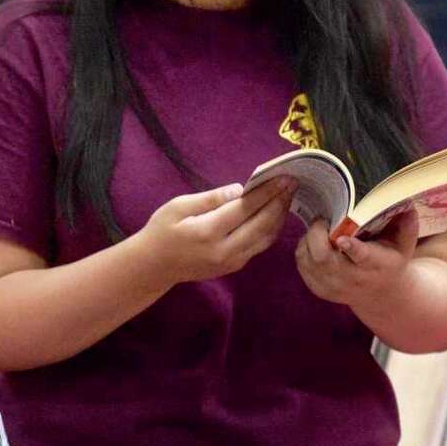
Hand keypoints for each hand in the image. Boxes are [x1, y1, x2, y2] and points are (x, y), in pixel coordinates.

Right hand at [137, 179, 294, 286]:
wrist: (154, 266)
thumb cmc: (162, 231)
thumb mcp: (178, 206)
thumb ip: (210, 199)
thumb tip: (239, 189)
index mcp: (208, 232)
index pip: (245, 209)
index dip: (267, 193)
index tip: (283, 178)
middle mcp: (225, 250)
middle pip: (262, 224)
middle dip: (279, 203)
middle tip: (292, 184)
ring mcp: (231, 261)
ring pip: (265, 238)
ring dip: (279, 217)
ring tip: (287, 197)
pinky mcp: (234, 266)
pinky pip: (259, 246)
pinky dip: (270, 229)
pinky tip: (273, 215)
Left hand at [295, 209, 419, 308]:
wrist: (380, 294)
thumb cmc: (391, 260)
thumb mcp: (404, 244)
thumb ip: (406, 226)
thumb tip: (407, 205)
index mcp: (376, 264)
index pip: (362, 256)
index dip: (352, 248)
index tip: (342, 238)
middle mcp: (353, 278)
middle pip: (324, 258)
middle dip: (317, 234)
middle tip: (322, 220)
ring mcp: (333, 286)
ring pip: (309, 261)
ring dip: (308, 240)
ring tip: (319, 229)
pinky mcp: (319, 289)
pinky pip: (302, 266)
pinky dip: (303, 250)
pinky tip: (313, 243)